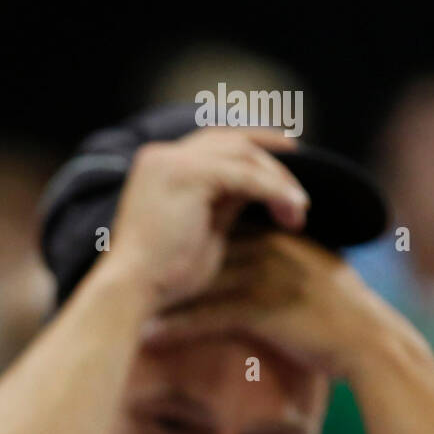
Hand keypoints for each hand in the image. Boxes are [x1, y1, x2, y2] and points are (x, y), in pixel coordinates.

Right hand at [107, 128, 310, 311]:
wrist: (130, 293)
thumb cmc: (161, 279)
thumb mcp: (201, 233)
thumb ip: (224, 206)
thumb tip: (256, 192)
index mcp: (158, 167)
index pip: (211, 145)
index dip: (249, 148)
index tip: (283, 160)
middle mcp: (161, 156)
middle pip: (229, 140)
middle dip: (270, 150)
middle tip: (303, 167)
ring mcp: (171, 161)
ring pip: (241, 154)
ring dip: (277, 178)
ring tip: (300, 207)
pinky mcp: (188, 175)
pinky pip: (244, 175)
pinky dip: (273, 189)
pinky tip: (294, 208)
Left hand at [139, 231, 387, 377]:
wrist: (367, 342)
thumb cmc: (339, 314)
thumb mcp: (309, 271)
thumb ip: (277, 257)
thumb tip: (242, 260)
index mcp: (279, 230)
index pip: (221, 226)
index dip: (184, 241)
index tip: (151, 255)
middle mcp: (271, 246)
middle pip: (204, 250)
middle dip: (165, 265)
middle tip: (129, 277)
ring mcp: (268, 276)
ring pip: (201, 284)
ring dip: (163, 299)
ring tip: (131, 312)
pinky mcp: (265, 308)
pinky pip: (211, 317)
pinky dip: (179, 328)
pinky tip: (151, 338)